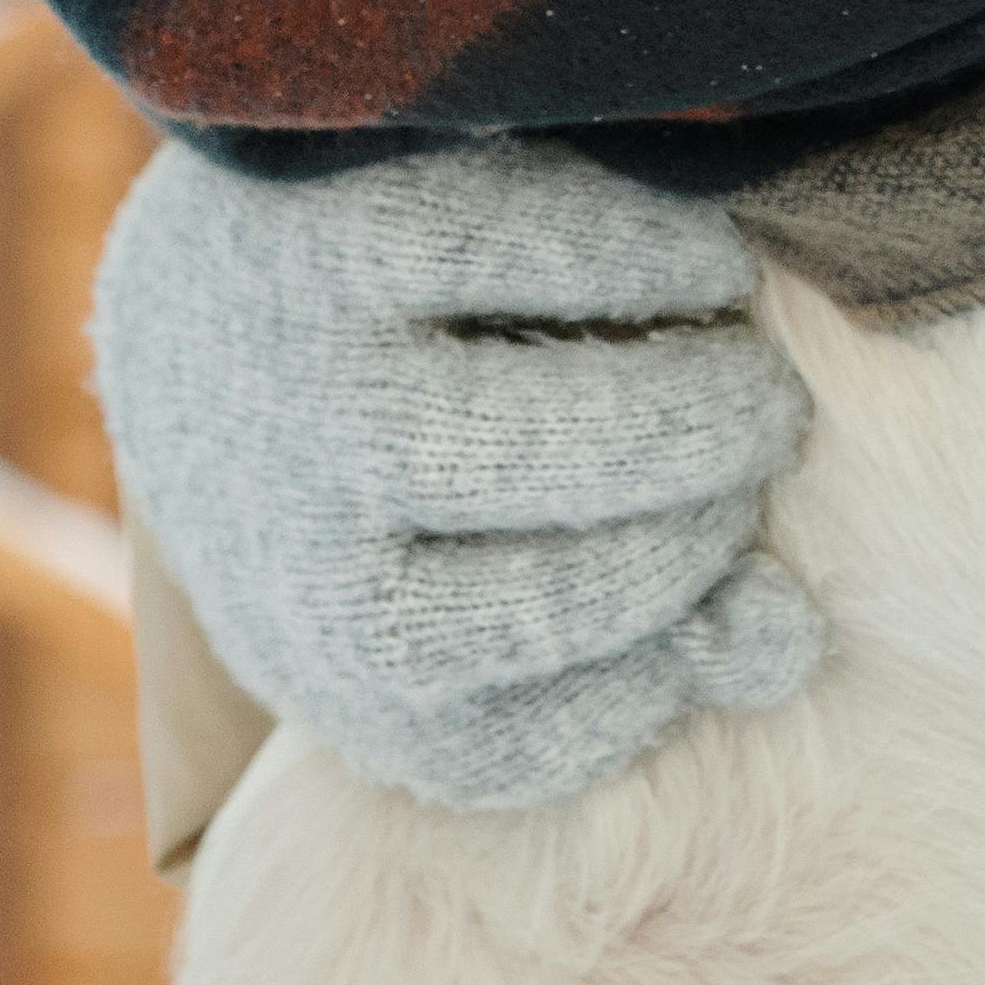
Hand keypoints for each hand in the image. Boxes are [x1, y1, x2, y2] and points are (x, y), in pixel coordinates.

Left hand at [93, 140, 824, 811]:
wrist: (195, 301)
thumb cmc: (389, 469)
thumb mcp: (475, 581)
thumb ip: (651, 624)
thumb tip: (789, 635)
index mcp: (337, 673)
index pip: (518, 746)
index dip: (667, 678)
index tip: (742, 591)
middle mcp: (301, 554)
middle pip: (537, 597)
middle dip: (695, 536)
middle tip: (767, 452)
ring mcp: (297, 392)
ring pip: (504, 441)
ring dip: (678, 413)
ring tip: (752, 377)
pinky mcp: (316, 238)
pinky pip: (497, 252)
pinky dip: (634, 258)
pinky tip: (705, 266)